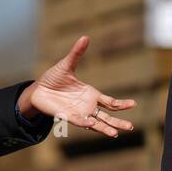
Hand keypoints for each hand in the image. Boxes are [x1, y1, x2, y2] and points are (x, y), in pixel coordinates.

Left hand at [20, 35, 134, 136]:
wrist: (38, 89)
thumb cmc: (53, 78)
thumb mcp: (66, 64)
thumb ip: (77, 53)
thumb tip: (85, 37)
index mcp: (91, 94)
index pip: (110, 102)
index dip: (121, 104)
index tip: (133, 104)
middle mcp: (87, 106)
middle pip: (107, 117)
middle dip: (118, 122)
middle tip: (131, 127)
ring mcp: (79, 113)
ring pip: (96, 124)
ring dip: (105, 128)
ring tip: (116, 133)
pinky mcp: (68, 117)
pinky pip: (79, 121)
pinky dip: (86, 123)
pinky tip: (92, 124)